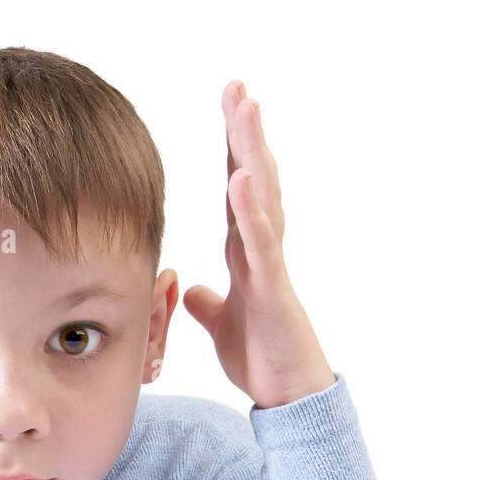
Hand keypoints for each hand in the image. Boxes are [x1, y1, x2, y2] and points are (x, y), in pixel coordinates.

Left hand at [183, 82, 334, 409]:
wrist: (287, 394)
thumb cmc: (261, 357)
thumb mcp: (222, 325)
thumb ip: (208, 303)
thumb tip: (192, 290)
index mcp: (245, 251)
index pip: (235, 188)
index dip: (230, 147)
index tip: (227, 104)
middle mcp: (260, 247)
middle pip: (251, 177)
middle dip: (243, 131)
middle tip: (237, 85)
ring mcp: (269, 263)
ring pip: (261, 197)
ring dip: (252, 152)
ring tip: (245, 108)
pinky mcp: (272, 288)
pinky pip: (261, 242)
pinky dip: (251, 209)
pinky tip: (241, 178)